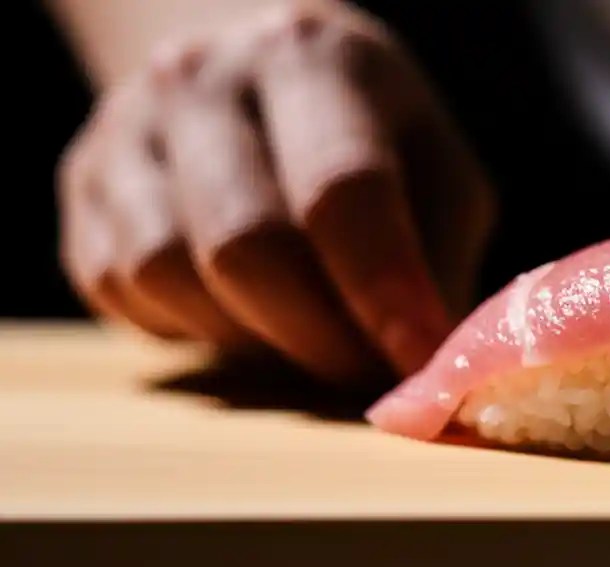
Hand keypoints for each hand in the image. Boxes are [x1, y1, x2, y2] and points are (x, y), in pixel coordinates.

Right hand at [57, 0, 493, 384]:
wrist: (247, 77)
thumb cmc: (369, 139)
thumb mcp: (436, 171)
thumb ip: (439, 258)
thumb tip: (431, 371)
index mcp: (312, 57)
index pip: (342, 189)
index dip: (382, 292)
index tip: (417, 364)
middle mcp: (202, 75)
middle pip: (247, 244)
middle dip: (318, 338)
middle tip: (369, 377)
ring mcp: (125, 125)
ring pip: (170, 275)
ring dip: (251, 337)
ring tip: (308, 334)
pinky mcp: (82, 184)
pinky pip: (124, 291)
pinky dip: (192, 325)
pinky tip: (241, 306)